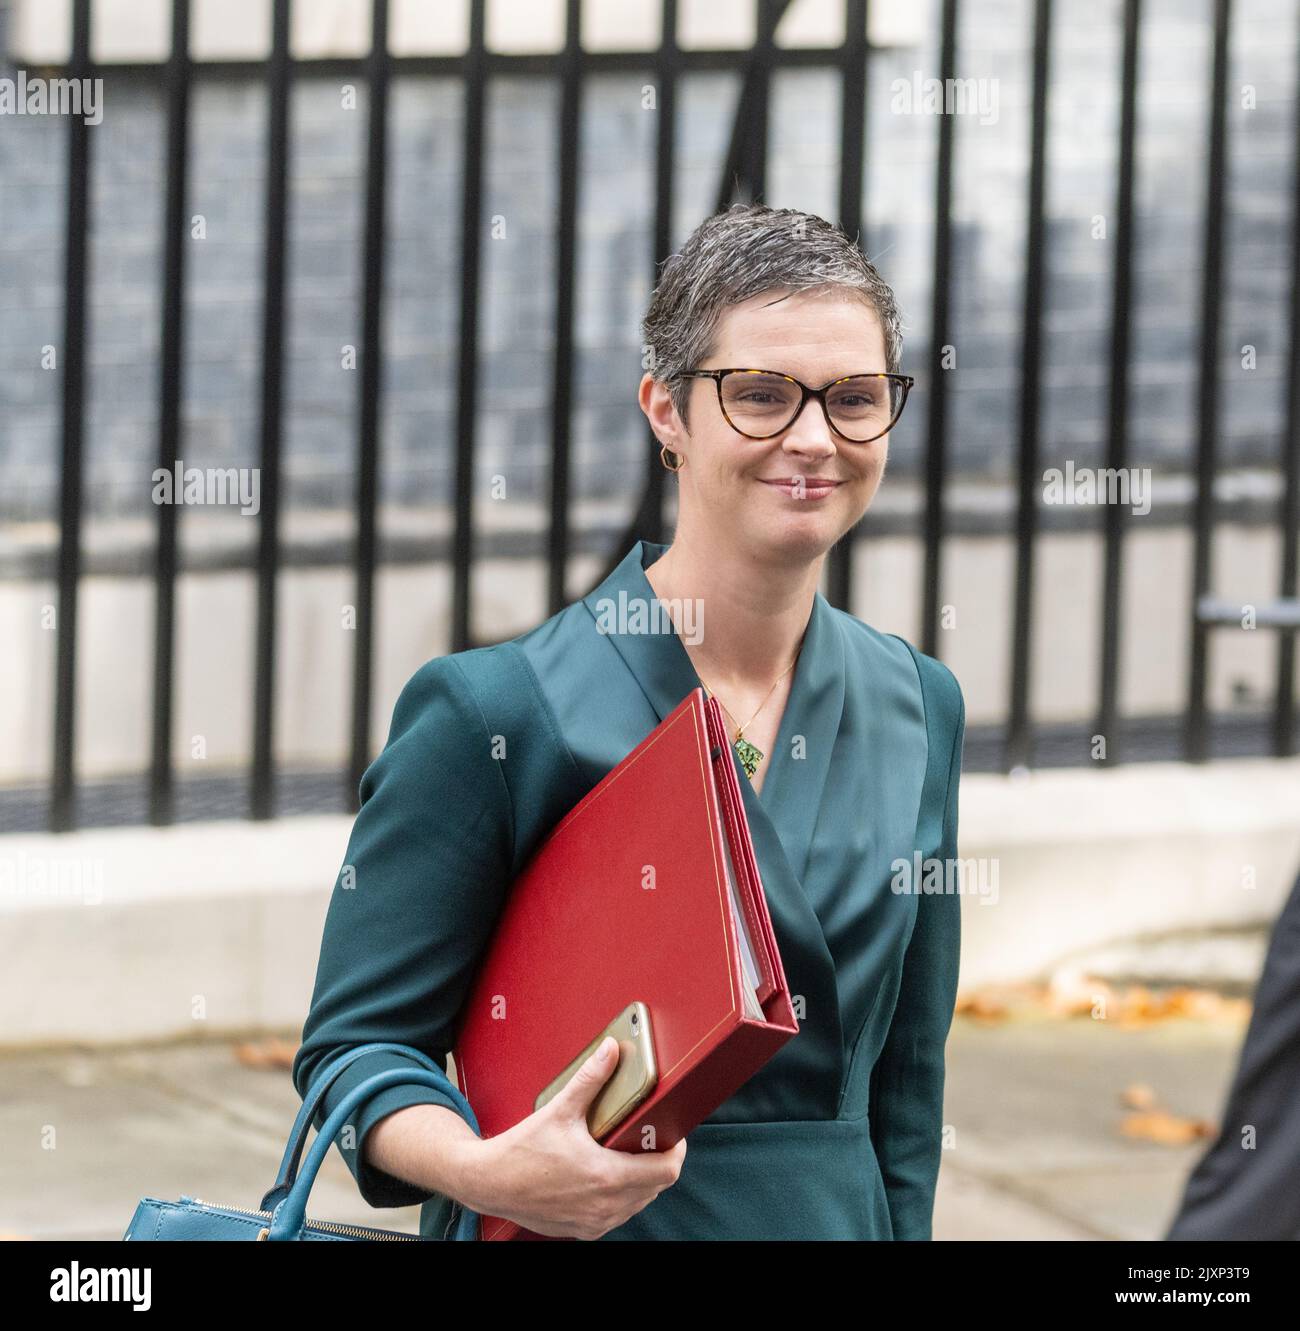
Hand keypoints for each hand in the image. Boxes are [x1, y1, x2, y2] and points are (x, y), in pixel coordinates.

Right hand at [461, 1035, 685, 1239]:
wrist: (489, 1183)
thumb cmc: (521, 1151)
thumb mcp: (560, 1110)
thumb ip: (591, 1079)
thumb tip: (611, 1050)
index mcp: (606, 1177)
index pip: (666, 1172)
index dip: (675, 1151)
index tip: (671, 1134)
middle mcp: (605, 1206)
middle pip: (656, 1187)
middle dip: (658, 1161)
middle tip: (647, 1137)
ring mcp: (595, 1222)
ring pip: (638, 1203)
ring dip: (641, 1180)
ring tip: (627, 1153)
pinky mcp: (583, 1231)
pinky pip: (618, 1215)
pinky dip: (621, 1196)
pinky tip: (606, 1174)